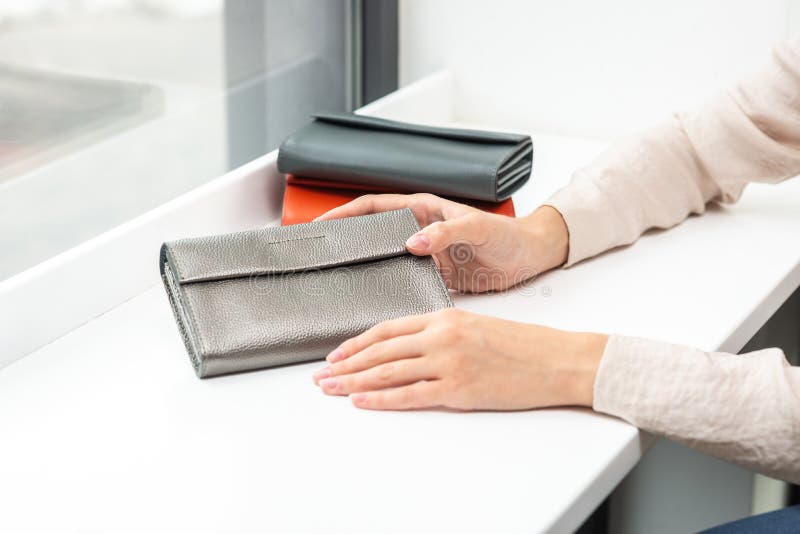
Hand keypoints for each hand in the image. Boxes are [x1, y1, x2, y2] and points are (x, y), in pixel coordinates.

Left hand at [312, 308, 607, 410]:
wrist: (555, 359)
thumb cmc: (521, 344)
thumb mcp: (475, 325)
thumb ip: (440, 332)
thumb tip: (406, 347)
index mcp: (444, 316)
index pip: (388, 327)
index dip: (357, 341)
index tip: (337, 352)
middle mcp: (441, 336)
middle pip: (380, 349)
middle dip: (345, 363)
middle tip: (321, 374)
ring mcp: (448, 363)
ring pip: (388, 371)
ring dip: (354, 381)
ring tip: (330, 388)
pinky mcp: (458, 389)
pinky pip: (410, 395)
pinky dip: (381, 399)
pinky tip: (361, 401)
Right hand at [316, 193, 568, 292]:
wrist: (530, 258)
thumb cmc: (508, 235)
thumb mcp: (477, 227)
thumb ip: (445, 232)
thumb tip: (413, 242)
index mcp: (423, 210)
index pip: (374, 207)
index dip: (345, 213)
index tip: (323, 224)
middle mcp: (419, 232)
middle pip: (372, 234)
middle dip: (346, 241)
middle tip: (322, 255)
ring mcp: (424, 256)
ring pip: (384, 260)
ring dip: (365, 268)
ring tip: (340, 279)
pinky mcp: (433, 278)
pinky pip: (403, 281)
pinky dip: (388, 288)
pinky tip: (375, 297)